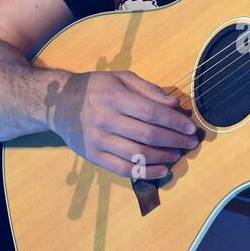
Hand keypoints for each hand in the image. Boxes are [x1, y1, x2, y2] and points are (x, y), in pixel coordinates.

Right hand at [50, 69, 199, 178]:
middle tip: (190, 143)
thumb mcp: (121, 78)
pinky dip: (146, 172)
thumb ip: (149, 90)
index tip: (190, 128)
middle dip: (174, 140)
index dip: (174, 122)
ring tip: (178, 154)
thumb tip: (174, 104)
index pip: (151, 112)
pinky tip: (162, 169)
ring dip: (163, 157)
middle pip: (147, 135)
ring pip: (137, 154)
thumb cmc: (96, 88)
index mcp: (113, 97)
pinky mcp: (94, 156)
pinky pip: (124, 169)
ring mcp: (98, 140)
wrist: (59, 104)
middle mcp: (104, 120)